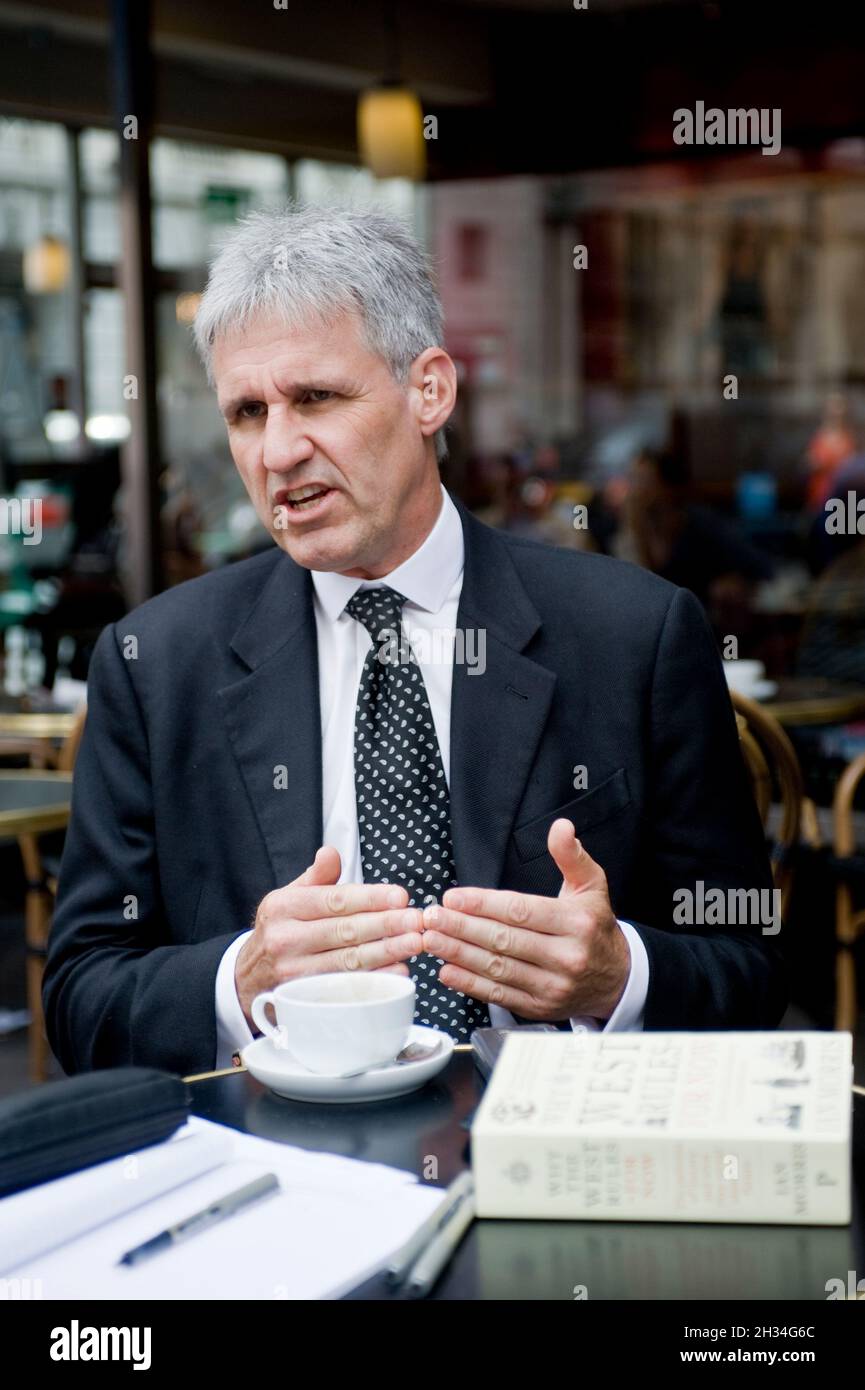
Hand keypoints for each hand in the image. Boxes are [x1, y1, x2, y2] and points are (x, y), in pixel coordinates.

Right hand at [236, 846, 423, 1026]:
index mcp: (284, 907)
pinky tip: (397, 971)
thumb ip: (316, 877)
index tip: (401, 896)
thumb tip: (331, 853)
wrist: (247, 979)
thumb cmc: (280, 932)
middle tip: (416, 920)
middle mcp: (285, 938)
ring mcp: (293, 972)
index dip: (371, 898)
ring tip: (414, 943)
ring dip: (386, 952)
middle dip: (386, 924)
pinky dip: (375, 980)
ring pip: (348, 960)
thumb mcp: (289, 898)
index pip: (335, 900)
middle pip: (345, 931)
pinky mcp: (302, 998)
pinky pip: (345, 987)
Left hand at [421, 819, 629, 1021]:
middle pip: (504, 940)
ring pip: (498, 968)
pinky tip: (447, 971)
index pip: (521, 911)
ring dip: (459, 954)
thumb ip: (571, 856)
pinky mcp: (540, 1007)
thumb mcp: (592, 886)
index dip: (483, 904)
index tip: (453, 897)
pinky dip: (470, 984)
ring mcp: (553, 986)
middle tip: (431, 917)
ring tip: (431, 940)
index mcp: (576, 923)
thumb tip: (561, 827)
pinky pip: (499, 995)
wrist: (617, 979)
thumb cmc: (595, 927)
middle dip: (462, 928)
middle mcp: (566, 957)